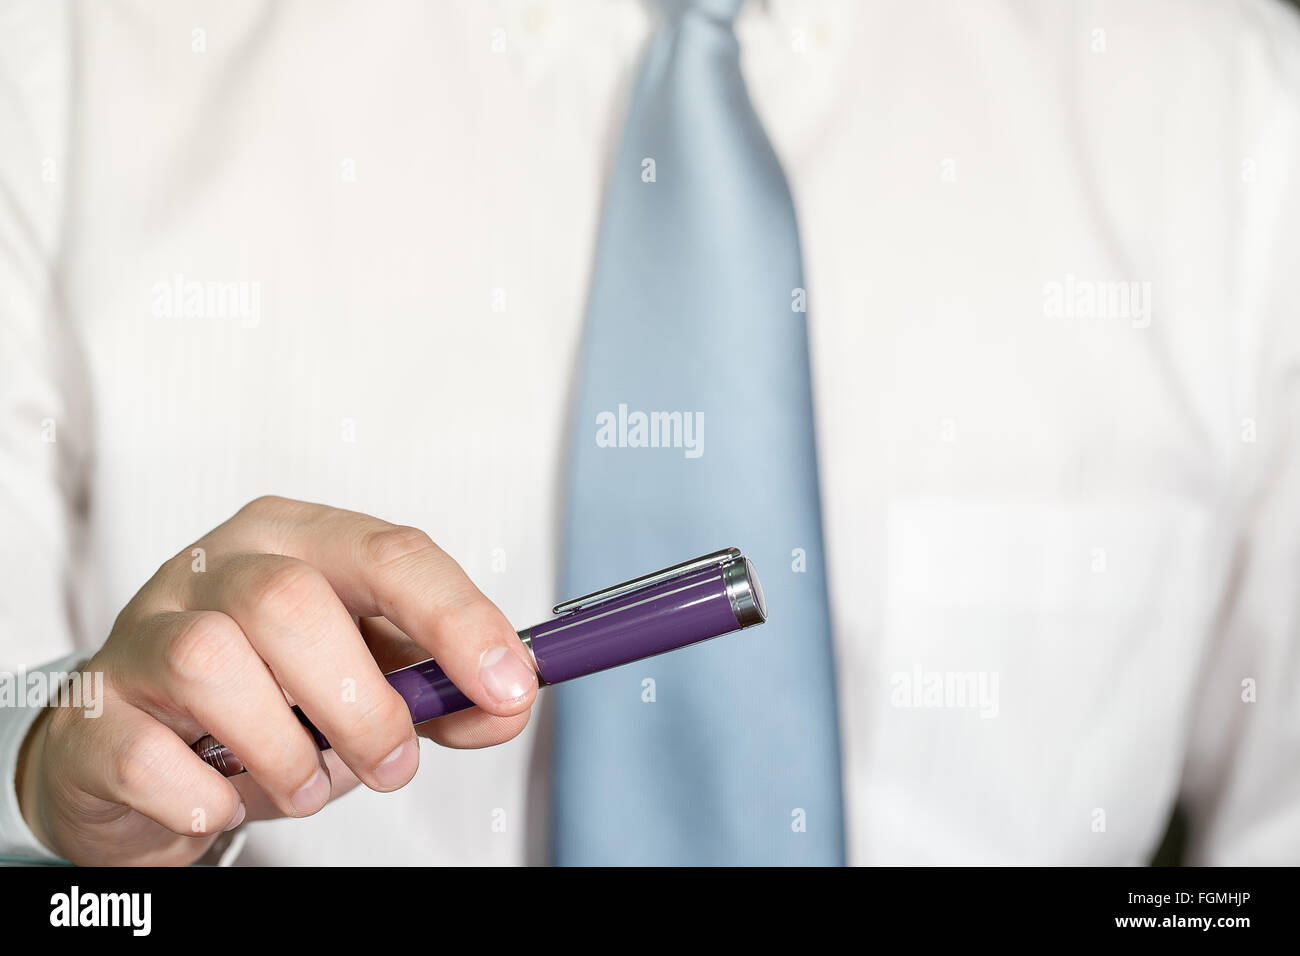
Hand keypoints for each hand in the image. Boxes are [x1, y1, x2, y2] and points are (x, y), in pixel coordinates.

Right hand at [15, 496, 537, 864]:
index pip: (390, 553)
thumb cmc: (269, 697)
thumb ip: (440, 691)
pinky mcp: (93, 709)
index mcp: (301, 538)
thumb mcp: (370, 680)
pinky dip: (204, 793)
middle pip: (292, 603)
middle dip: (363, 703)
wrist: (143, 747)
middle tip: (392, 764)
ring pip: (212, 662)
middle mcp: (218, 565)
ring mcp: (144, 631)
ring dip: (284, 750)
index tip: (508, 685)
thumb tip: (506, 706)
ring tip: (306, 784)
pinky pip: (146, 752)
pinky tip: (224, 797)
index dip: (457, 620)